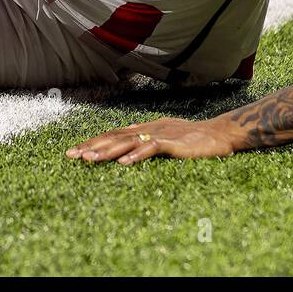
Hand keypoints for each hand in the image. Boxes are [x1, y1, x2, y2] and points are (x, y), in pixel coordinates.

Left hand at [65, 116, 241, 164]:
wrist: (221, 134)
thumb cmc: (194, 140)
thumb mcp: (166, 139)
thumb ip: (147, 142)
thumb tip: (126, 151)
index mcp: (146, 128)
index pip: (114, 134)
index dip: (94, 141)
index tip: (75, 151)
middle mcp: (149, 128)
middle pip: (115, 136)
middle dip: (92, 146)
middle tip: (71, 155)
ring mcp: (161, 134)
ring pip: (128, 141)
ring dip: (107, 151)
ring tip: (89, 159)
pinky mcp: (174, 143)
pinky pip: (152, 148)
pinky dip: (137, 155)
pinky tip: (124, 163)